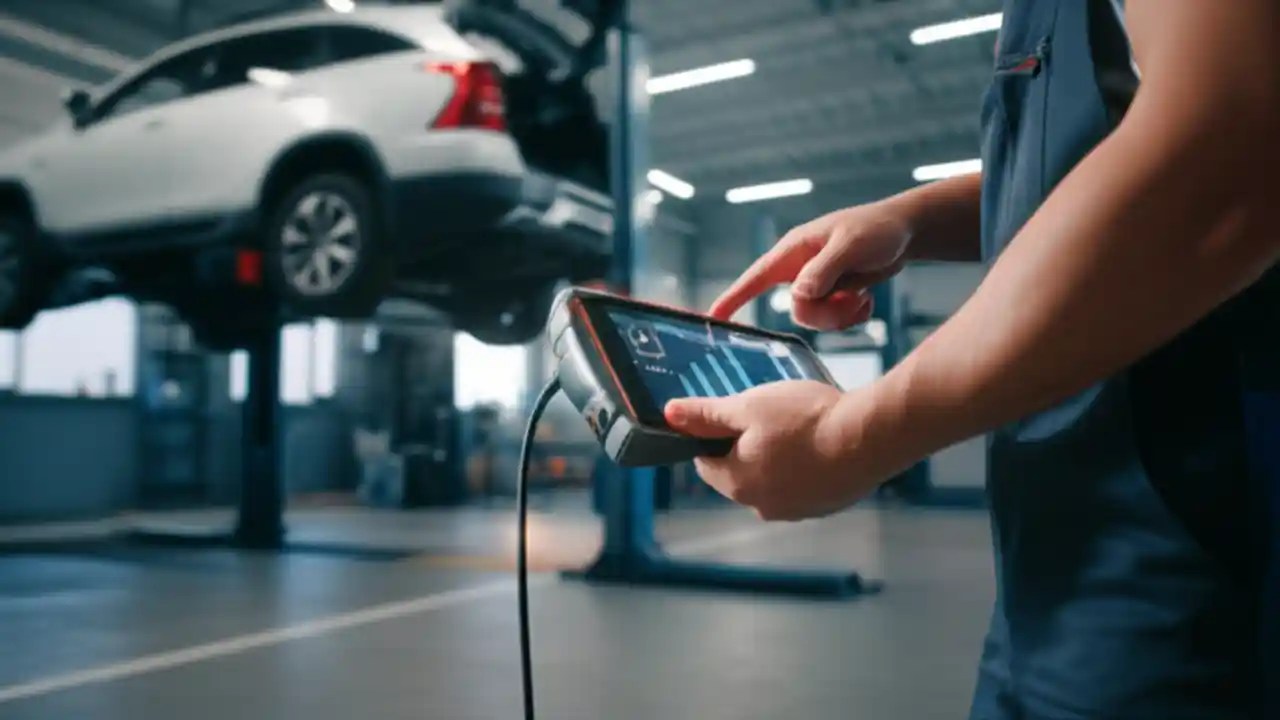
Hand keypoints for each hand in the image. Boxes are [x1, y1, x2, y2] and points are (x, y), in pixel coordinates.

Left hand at [664, 381, 889, 520]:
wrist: (868, 438)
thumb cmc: (805, 419)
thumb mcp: (748, 406)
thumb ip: (707, 413)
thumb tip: (670, 414)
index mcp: (737, 484)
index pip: (705, 464)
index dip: (713, 437)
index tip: (731, 416)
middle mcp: (762, 506)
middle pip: (738, 474)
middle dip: (746, 447)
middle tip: (769, 417)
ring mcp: (796, 511)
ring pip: (771, 480)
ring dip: (776, 458)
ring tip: (798, 427)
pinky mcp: (824, 507)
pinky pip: (801, 487)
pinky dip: (804, 468)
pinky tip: (819, 443)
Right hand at [710, 201, 913, 329]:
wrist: (905, 231)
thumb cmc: (876, 229)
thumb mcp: (850, 246)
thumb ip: (822, 271)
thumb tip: (796, 296)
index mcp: (794, 252)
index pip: (754, 278)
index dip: (732, 299)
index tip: (712, 318)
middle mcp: (800, 270)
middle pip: (796, 310)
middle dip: (824, 313)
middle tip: (851, 298)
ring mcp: (817, 284)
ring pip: (815, 319)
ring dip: (841, 315)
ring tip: (861, 297)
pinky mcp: (834, 296)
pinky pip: (833, 322)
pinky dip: (852, 317)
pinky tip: (866, 300)